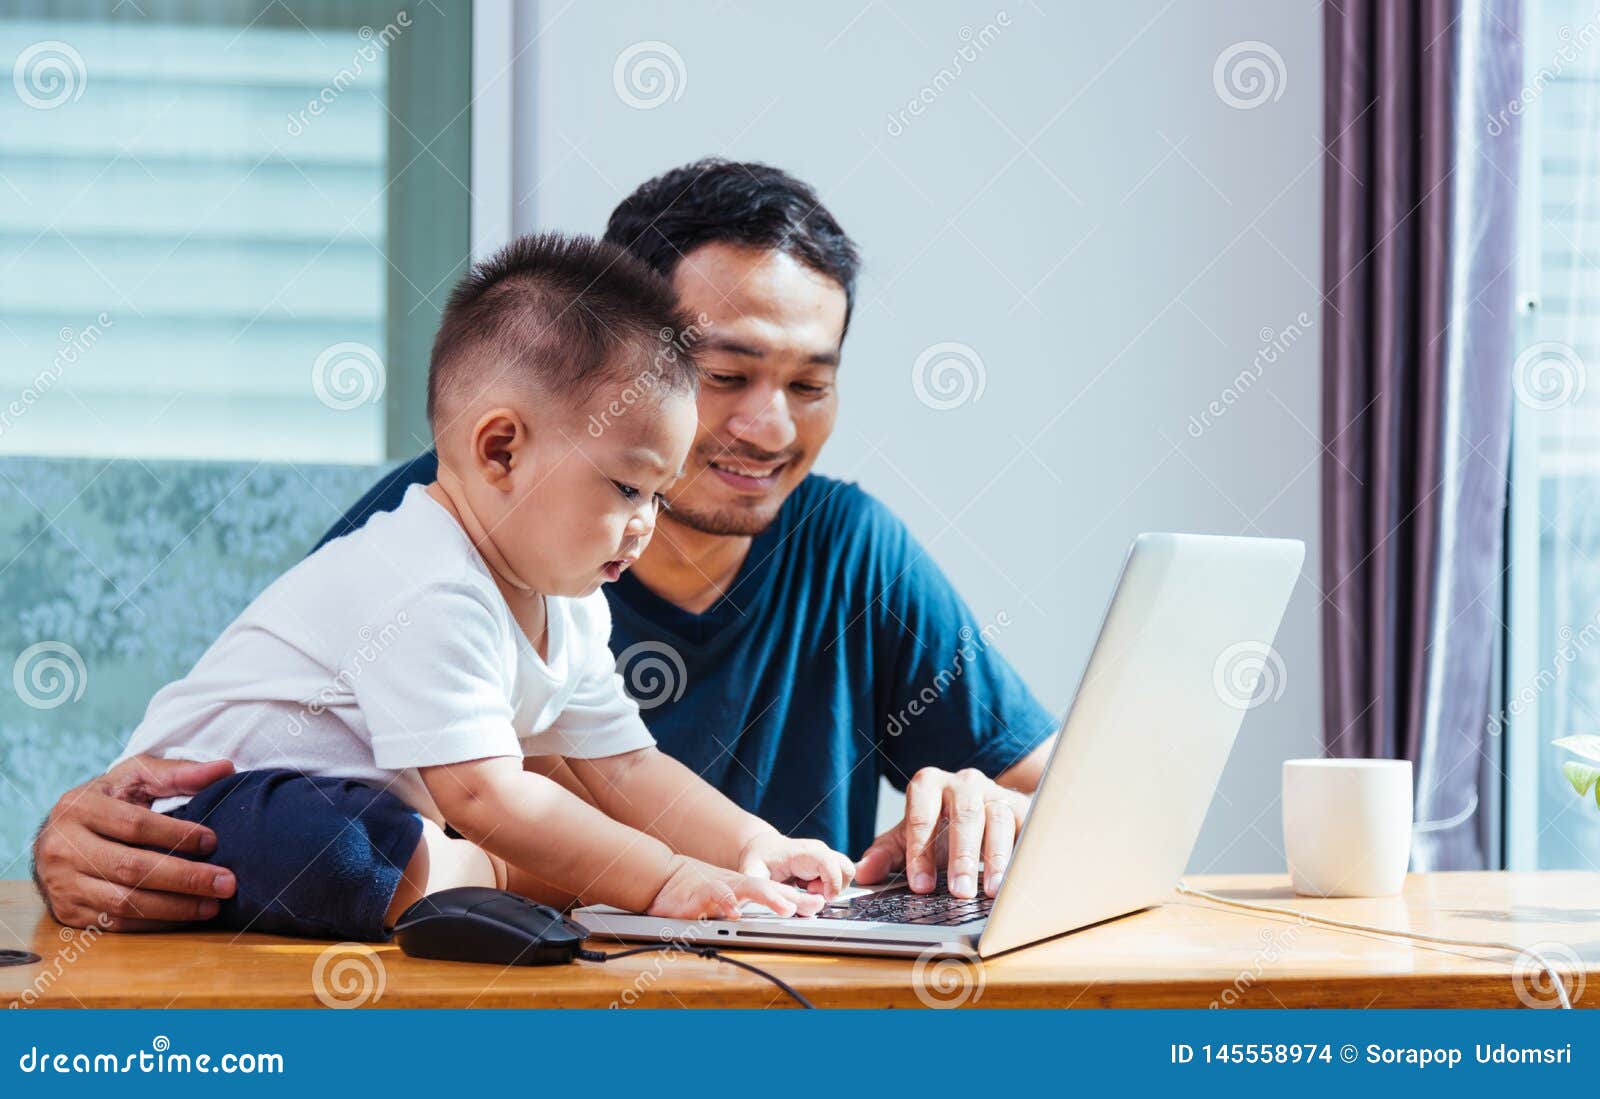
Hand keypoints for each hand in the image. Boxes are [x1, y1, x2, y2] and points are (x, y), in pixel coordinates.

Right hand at [32, 756, 237, 930]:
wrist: (59, 836)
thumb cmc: (107, 801)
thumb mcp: (134, 777)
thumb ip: (178, 773)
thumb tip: (225, 768)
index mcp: (78, 809)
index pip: (134, 825)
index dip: (177, 835)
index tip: (213, 841)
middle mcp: (63, 848)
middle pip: (131, 868)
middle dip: (185, 878)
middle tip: (226, 882)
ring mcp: (62, 884)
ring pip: (124, 902)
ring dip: (175, 907)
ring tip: (213, 905)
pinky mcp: (68, 912)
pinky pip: (116, 924)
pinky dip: (155, 924)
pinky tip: (186, 916)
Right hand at [647, 855, 825, 919]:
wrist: (666, 879)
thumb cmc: (701, 890)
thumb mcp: (732, 899)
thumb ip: (757, 905)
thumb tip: (792, 909)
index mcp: (746, 888)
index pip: (777, 891)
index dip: (799, 898)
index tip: (820, 905)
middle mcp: (737, 886)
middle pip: (769, 887)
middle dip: (791, 897)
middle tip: (812, 905)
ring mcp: (720, 887)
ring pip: (748, 888)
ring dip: (769, 896)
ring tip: (785, 907)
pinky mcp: (699, 894)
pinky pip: (715, 895)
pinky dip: (726, 902)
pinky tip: (735, 912)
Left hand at [737, 833, 854, 898]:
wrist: (763, 848)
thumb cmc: (758, 859)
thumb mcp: (752, 875)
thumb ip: (765, 892)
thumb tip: (788, 909)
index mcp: (804, 851)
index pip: (830, 863)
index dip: (833, 883)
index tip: (824, 898)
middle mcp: (820, 852)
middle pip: (846, 870)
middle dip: (834, 889)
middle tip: (810, 892)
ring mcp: (826, 857)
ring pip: (846, 875)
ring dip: (831, 889)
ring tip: (807, 889)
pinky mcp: (827, 865)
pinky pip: (839, 880)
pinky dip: (828, 889)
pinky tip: (808, 887)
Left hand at [855, 767, 1028, 898]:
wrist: (982, 813)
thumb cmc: (942, 829)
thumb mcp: (911, 838)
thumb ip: (886, 854)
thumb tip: (862, 872)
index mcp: (929, 785)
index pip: (921, 814)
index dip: (920, 851)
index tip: (920, 885)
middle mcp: (963, 783)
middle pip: (963, 815)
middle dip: (961, 856)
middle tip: (958, 891)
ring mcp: (995, 793)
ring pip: (996, 818)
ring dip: (995, 857)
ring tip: (990, 890)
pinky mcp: (1021, 808)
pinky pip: (1023, 828)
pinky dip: (1019, 854)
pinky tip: (1014, 879)